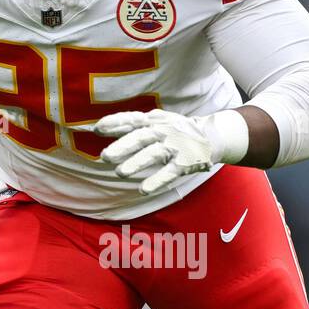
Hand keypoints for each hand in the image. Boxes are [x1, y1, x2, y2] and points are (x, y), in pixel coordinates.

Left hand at [94, 109, 218, 196]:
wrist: (210, 135)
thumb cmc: (174, 130)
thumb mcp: (154, 121)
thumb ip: (129, 125)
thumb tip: (98, 128)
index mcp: (153, 120)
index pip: (132, 119)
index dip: (115, 123)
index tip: (97, 129)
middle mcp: (163, 131)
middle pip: (141, 137)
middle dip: (123, 146)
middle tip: (105, 156)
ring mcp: (175, 146)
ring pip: (154, 154)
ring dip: (136, 162)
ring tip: (120, 173)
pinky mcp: (185, 162)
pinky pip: (170, 172)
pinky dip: (157, 180)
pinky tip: (144, 189)